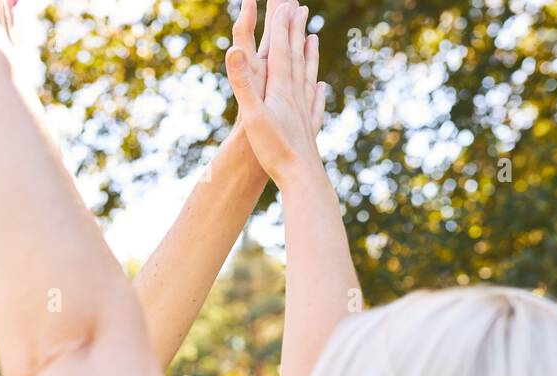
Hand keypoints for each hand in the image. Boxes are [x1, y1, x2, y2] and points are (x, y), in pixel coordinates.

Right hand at [226, 0, 326, 188]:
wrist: (301, 177)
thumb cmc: (275, 149)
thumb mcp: (252, 115)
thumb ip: (243, 82)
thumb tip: (235, 49)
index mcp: (281, 90)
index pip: (282, 51)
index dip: (282, 28)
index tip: (285, 6)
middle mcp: (296, 96)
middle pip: (297, 58)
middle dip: (296, 32)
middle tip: (301, 10)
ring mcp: (305, 112)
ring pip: (308, 76)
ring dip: (310, 56)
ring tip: (313, 39)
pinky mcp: (309, 129)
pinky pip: (314, 104)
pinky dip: (317, 90)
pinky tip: (321, 87)